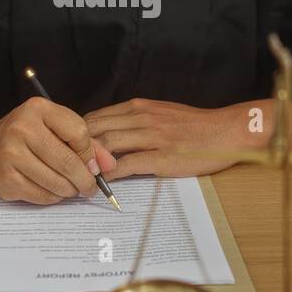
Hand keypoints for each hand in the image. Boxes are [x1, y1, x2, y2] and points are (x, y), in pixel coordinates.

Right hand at [0, 97, 116, 203]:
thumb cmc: (24, 135)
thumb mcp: (53, 126)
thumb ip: (85, 142)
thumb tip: (109, 166)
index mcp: (37, 109)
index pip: (78, 133)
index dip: (90, 153)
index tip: (93, 164)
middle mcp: (22, 128)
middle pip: (68, 161)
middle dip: (85, 179)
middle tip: (91, 187)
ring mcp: (11, 155)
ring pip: (57, 182)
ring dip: (71, 190)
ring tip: (72, 188)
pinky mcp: (6, 180)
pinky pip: (42, 195)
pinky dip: (54, 197)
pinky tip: (53, 190)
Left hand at [84, 99, 255, 178]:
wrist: (226, 131)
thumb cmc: (195, 125)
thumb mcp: (161, 113)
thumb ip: (136, 121)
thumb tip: (110, 133)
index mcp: (139, 107)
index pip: (95, 117)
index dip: (77, 134)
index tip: (68, 148)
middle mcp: (142, 118)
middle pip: (95, 130)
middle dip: (76, 149)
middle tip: (65, 166)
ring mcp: (152, 137)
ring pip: (107, 146)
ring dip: (89, 163)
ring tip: (79, 177)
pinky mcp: (163, 157)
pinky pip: (128, 165)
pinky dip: (111, 175)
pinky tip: (103, 183)